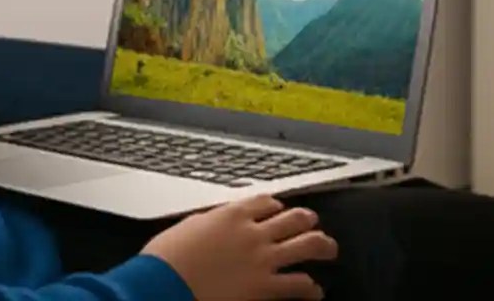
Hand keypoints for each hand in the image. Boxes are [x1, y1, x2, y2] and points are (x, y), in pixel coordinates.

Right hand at [142, 195, 336, 300]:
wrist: (164, 284)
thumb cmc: (168, 256)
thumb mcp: (190, 226)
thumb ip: (213, 222)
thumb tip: (220, 224)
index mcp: (232, 214)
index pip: (266, 202)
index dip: (276, 206)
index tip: (278, 209)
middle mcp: (253, 232)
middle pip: (294, 218)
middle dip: (307, 220)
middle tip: (312, 223)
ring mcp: (263, 259)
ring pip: (307, 245)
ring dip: (322, 246)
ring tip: (329, 249)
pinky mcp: (265, 287)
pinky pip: (298, 285)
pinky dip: (310, 288)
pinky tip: (315, 291)